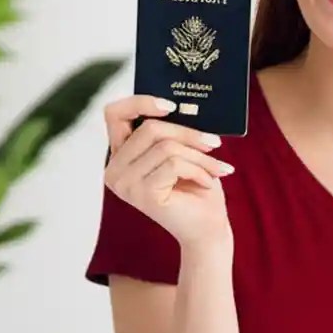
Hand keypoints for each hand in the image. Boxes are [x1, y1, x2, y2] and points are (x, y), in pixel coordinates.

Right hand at [102, 95, 234, 249]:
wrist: (207, 230)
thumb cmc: (196, 188)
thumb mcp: (183, 152)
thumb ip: (173, 130)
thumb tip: (185, 104)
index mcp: (120, 156)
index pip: (114, 114)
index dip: (140, 102)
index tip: (172, 105)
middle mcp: (115, 170)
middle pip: (150, 129)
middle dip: (189, 134)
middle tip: (215, 143)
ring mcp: (125, 184)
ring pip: (167, 147)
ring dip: (200, 156)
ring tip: (218, 168)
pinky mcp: (142, 194)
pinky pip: (174, 165)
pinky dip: (199, 170)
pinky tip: (209, 183)